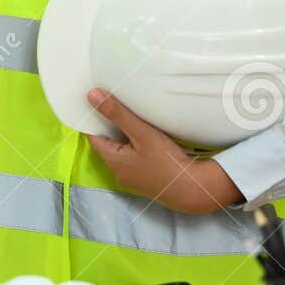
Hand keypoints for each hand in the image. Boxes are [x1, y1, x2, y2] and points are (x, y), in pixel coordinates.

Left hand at [84, 89, 244, 213]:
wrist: (192, 189)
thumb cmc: (166, 161)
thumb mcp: (141, 133)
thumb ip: (117, 113)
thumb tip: (92, 95)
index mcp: (112, 161)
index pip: (94, 136)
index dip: (94, 119)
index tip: (98, 103)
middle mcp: (118, 172)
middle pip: (107, 143)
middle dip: (110, 125)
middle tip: (116, 105)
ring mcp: (131, 178)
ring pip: (121, 151)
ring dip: (125, 136)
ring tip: (131, 117)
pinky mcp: (145, 180)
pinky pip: (133, 159)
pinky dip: (136, 146)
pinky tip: (146, 137)